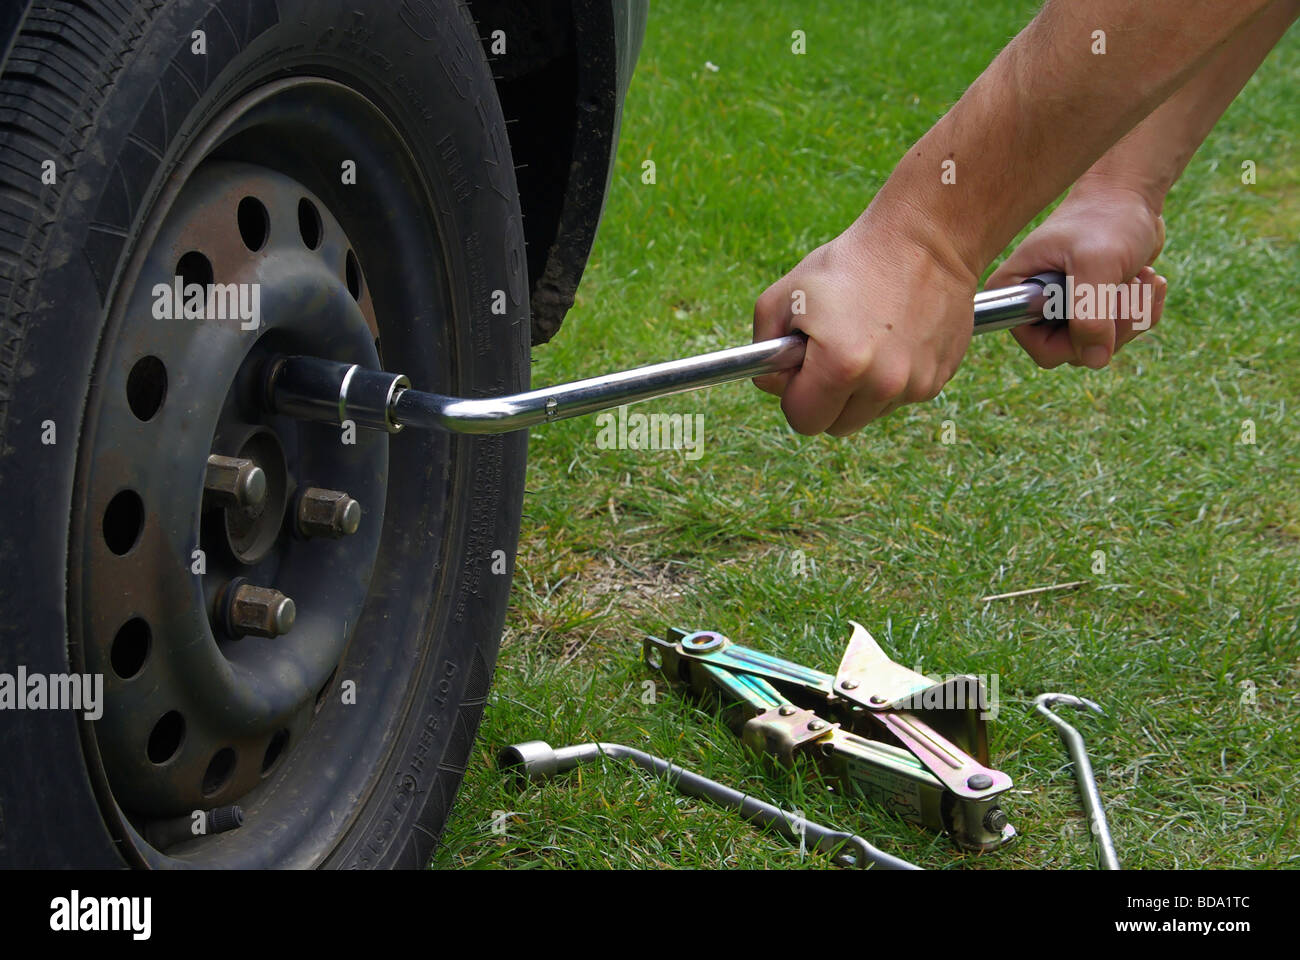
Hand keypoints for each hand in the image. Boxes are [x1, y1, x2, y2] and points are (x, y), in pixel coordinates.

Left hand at [752, 209, 978, 435]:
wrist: (926, 240)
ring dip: (859, 390)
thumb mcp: (784, 295)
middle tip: (828, 355)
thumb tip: (776, 384)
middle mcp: (884, 385)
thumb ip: (763, 349)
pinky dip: (890, 378)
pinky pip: (900, 396)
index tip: (800, 366)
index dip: (794, 395)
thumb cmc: (848, 263)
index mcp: (841, 367)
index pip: (802, 420)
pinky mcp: (939, 379)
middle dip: (824, 399)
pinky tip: (891, 338)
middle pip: (836, 426)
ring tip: (862, 340)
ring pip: (869, 414)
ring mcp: (916, 385)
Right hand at [986, 181, 1167, 368]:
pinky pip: (1122, 333)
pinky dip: (1144, 309)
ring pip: (1104, 345)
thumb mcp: (1097, 263)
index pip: (1043, 349)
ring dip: (1134, 313)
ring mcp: (1065, 311)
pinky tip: (1148, 279)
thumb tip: (1096, 360)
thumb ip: (1091, 314)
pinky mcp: (1092, 308)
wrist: (1130, 195)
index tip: (1104, 308)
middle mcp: (1036, 308)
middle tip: (1132, 286)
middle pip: (1079, 351)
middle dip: (1116, 323)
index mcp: (1017, 295)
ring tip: (1142, 276)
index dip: (1080, 341)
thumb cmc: (1106, 218)